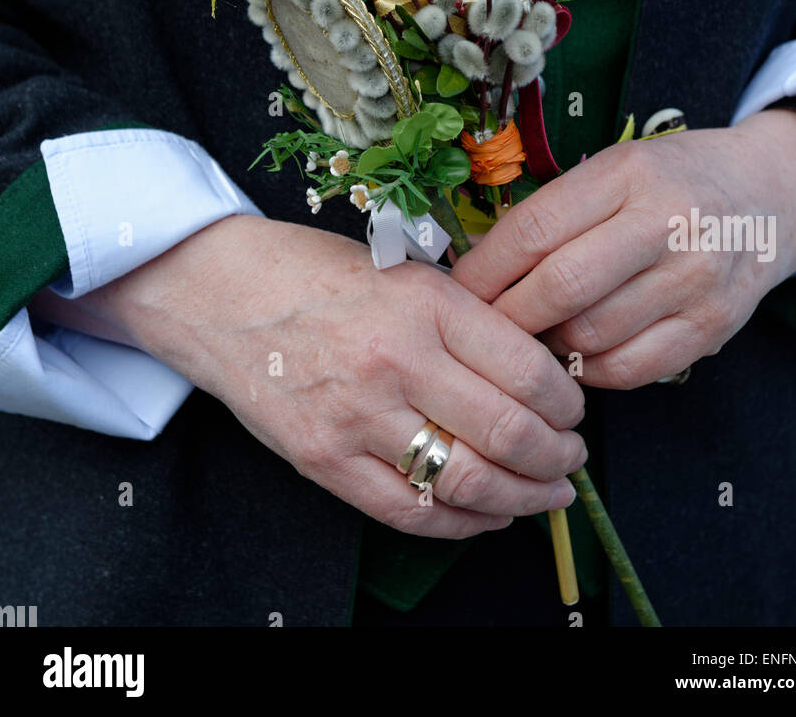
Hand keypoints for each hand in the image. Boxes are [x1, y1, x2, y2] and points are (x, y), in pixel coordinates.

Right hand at [39, 214, 586, 537]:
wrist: (220, 292)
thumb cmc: (317, 275)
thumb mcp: (404, 271)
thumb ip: (468, 318)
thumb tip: (540, 372)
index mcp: (424, 303)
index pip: (526, 370)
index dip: (567, 403)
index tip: (575, 411)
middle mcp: (395, 360)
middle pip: (509, 432)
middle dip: (557, 458)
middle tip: (572, 460)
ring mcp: (356, 416)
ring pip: (467, 482)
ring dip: (522, 499)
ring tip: (543, 495)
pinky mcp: (324, 460)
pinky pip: (410, 512)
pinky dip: (461, 524)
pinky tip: (484, 516)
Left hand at [451, 110, 795, 389]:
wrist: (767, 196)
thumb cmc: (670, 182)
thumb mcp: (614, 170)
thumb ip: (555, 214)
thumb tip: (475, 272)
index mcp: (628, 175)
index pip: (536, 230)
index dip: (484, 271)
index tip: (455, 292)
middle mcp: (667, 223)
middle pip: (561, 289)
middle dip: (507, 317)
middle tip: (479, 329)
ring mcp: (695, 279)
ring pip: (591, 337)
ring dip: (546, 347)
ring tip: (532, 337)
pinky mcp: (712, 327)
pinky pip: (628, 369)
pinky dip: (589, 371)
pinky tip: (578, 353)